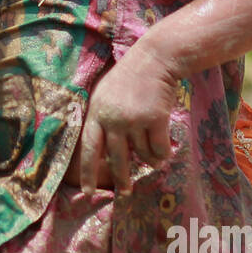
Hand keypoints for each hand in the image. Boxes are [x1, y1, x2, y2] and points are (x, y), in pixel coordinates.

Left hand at [80, 42, 177, 194]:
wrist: (155, 60)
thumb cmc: (129, 79)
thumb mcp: (104, 96)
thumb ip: (100, 120)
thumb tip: (100, 153)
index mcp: (96, 113)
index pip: (89, 149)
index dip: (87, 172)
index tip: (87, 192)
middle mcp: (112, 118)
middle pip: (116, 159)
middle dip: (121, 179)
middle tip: (125, 192)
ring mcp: (133, 119)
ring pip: (141, 154)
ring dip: (148, 160)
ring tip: (154, 160)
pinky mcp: (154, 119)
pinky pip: (158, 149)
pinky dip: (162, 154)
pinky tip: (164, 154)